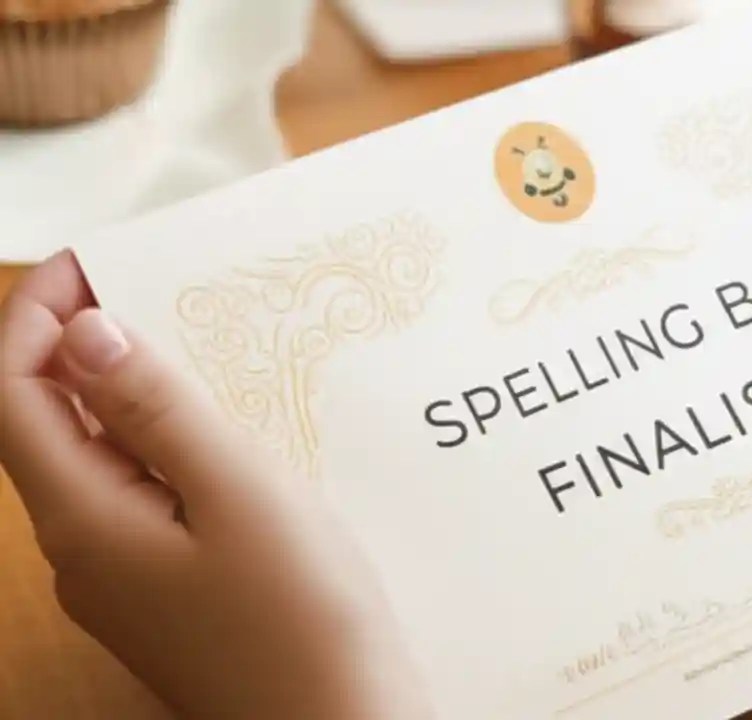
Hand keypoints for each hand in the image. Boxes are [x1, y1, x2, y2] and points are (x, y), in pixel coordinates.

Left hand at [0, 252, 431, 718]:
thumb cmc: (302, 617)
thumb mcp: (238, 491)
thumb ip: (156, 409)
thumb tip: (85, 334)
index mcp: (83, 521)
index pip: (13, 396)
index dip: (38, 318)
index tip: (93, 260)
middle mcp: (83, 553)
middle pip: (50, 427)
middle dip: (86, 349)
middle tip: (158, 290)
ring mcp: (124, 580)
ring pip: (101, 463)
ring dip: (132, 397)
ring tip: (201, 350)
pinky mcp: (168, 594)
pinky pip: (143, 499)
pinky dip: (165, 447)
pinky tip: (226, 436)